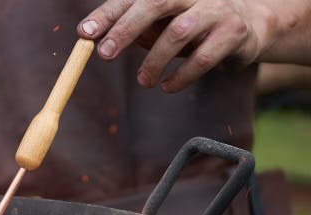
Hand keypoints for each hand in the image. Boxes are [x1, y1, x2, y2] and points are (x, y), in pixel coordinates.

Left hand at [77, 0, 277, 91]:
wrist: (249, 25)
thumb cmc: (192, 25)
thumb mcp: (159, 23)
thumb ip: (131, 28)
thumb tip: (95, 41)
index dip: (106, 14)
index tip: (84, 33)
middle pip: (155, 3)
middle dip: (125, 30)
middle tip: (104, 55)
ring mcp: (215, 9)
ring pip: (178, 32)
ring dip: (155, 60)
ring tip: (144, 81)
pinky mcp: (233, 32)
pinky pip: (204, 57)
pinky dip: (183, 75)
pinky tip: (168, 87)